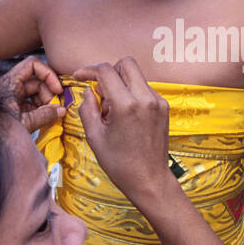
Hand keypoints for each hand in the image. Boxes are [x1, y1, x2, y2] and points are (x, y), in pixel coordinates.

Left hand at [0, 56, 64, 131]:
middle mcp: (10, 87)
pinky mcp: (12, 108)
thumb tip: (61, 111)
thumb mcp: (24, 123)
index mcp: (10, 84)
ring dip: (45, 103)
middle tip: (56, 108)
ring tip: (51, 116)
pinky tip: (44, 120)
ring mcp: (11, 98)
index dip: (48, 74)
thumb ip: (44, 115)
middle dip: (49, 94)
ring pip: (34, 93)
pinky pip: (29, 104)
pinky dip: (39, 110)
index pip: (32, 65)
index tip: (57, 90)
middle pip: (36, 81)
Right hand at [73, 58, 173, 205]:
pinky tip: (125, 116)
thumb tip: (88, 92)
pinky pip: (145, 89)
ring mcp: (158, 102)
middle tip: (100, 92)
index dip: (88, 69)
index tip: (79, 76)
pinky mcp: (164, 107)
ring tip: (112, 111)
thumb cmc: (120, 164)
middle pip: (126, 63)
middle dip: (109, 71)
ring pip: (136, 76)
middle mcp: (145, 98)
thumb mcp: (95, 137)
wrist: (149, 180)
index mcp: (126, 105)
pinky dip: (132, 94)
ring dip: (121, 84)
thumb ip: (87, 108)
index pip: (106, 70)